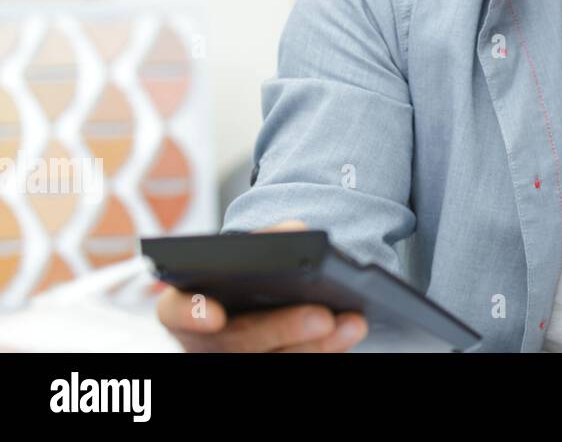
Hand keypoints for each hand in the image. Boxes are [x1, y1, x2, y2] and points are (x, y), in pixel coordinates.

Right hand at [155, 220, 368, 352]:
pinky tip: (349, 332)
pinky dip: (324, 350)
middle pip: (238, 342)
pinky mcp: (266, 364)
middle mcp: (204, 342)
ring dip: (316, 346)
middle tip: (322, 316)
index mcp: (185, 305)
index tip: (215, 314)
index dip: (191, 314)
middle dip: (282, 328)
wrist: (253, 296)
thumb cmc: (245, 270)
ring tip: (352, 323)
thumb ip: (266, 238)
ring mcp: (233, 360)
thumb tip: (295, 231)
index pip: (175, 313)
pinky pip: (294, 365)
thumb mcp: (249, 251)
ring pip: (272, 362)